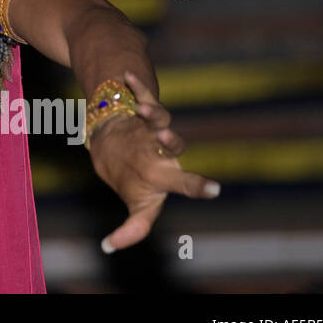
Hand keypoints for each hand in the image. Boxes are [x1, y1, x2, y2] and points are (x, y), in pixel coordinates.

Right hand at [87, 70, 220, 252]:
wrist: (120, 144)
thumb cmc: (136, 178)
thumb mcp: (139, 204)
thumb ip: (132, 226)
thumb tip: (108, 247)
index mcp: (164, 174)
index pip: (184, 183)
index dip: (198, 186)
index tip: (214, 189)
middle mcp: (163, 148)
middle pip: (172, 145)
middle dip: (170, 141)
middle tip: (168, 138)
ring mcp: (153, 126)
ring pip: (157, 118)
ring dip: (153, 112)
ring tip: (144, 108)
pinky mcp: (141, 104)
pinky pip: (139, 92)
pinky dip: (135, 84)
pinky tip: (126, 74)